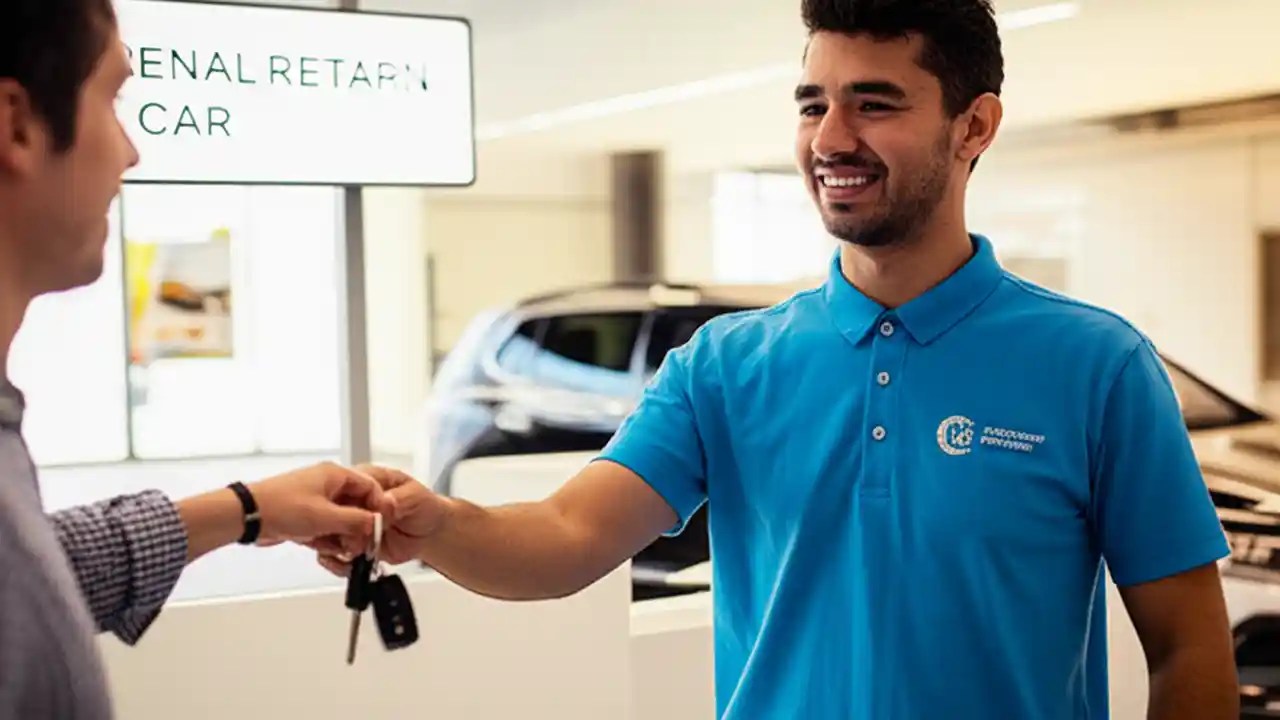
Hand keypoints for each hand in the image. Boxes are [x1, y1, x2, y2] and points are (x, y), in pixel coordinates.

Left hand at [249, 461, 391, 554]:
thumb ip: (356, 521)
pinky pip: (326, 528)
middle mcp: (327, 485)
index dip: (377, 507)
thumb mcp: (326, 516)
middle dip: (358, 527)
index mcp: (335, 475)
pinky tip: (324, 548)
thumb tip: (375, 524)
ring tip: (340, 549)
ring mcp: (315, 501)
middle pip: (356, 506)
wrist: (248, 516)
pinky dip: (328, 539)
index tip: (378, 526)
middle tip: (358, 544)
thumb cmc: (281, 507)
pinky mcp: (305, 517)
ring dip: (343, 536)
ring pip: (342, 520)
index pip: (370, 487)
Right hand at [313, 465, 448, 574]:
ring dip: (336, 546)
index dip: (345, 501)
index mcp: (366, 480)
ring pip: (329, 533)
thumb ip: (400, 498)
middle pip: (330, 511)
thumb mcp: (416, 497)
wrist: (429, 532)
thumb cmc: (424, 506)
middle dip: (337, 527)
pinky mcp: (352, 543)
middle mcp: (353, 500)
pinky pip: (337, 553)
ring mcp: (350, 523)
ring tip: (352, 553)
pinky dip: (339, 561)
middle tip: (353, 540)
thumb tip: (384, 502)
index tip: (358, 517)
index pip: (343, 486)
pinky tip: (348, 564)